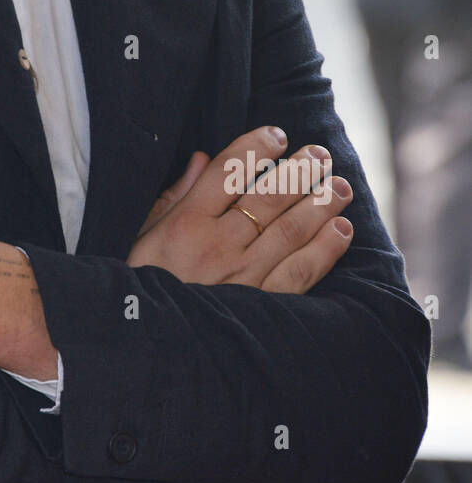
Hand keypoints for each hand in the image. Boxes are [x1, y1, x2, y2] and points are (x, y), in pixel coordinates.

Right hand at [127, 126, 353, 293]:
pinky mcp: (262, 307)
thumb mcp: (144, 235)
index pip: (227, 172)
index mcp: (185, 223)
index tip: (277, 135)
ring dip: (320, 204)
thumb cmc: (142, 284)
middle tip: (321, 154)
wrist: (147, 347)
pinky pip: (301, 273)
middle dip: (299, 171)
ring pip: (291, 231)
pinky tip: (341, 230)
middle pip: (268, 198)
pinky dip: (325, 250)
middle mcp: (218, 246)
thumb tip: (202, 158)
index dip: (256, 148)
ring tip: (340, 186)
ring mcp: (243, 277)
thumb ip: (174, 196)